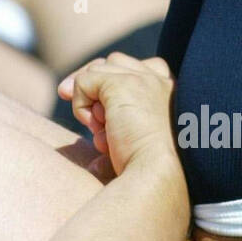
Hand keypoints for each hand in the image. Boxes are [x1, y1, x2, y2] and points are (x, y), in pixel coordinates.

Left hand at [57, 53, 175, 178]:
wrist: (157, 176)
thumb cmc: (146, 171)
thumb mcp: (133, 139)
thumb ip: (113, 117)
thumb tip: (68, 93)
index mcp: (173, 93)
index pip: (136, 70)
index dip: (112, 86)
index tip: (103, 114)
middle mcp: (161, 81)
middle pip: (113, 64)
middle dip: (95, 88)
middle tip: (93, 121)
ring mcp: (143, 79)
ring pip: (97, 71)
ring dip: (91, 101)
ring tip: (104, 131)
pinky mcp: (122, 84)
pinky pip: (84, 82)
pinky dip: (80, 106)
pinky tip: (98, 129)